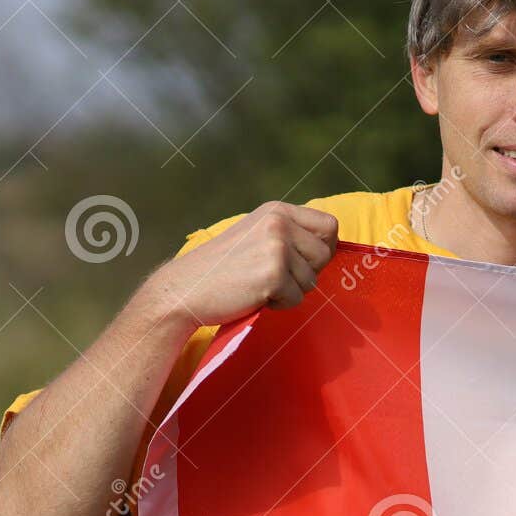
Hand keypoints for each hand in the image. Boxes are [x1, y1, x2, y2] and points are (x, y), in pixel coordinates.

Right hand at [146, 201, 338, 326]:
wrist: (185, 289)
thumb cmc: (223, 268)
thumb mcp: (256, 235)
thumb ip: (288, 234)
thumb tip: (329, 247)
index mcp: (276, 210)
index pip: (329, 225)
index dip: (324, 247)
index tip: (305, 261)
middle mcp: (278, 223)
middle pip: (325, 255)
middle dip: (306, 273)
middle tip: (276, 277)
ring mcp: (276, 247)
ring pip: (312, 280)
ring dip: (290, 290)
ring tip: (260, 285)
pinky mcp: (273, 275)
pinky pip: (297, 299)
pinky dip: (279, 304)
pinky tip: (255, 295)